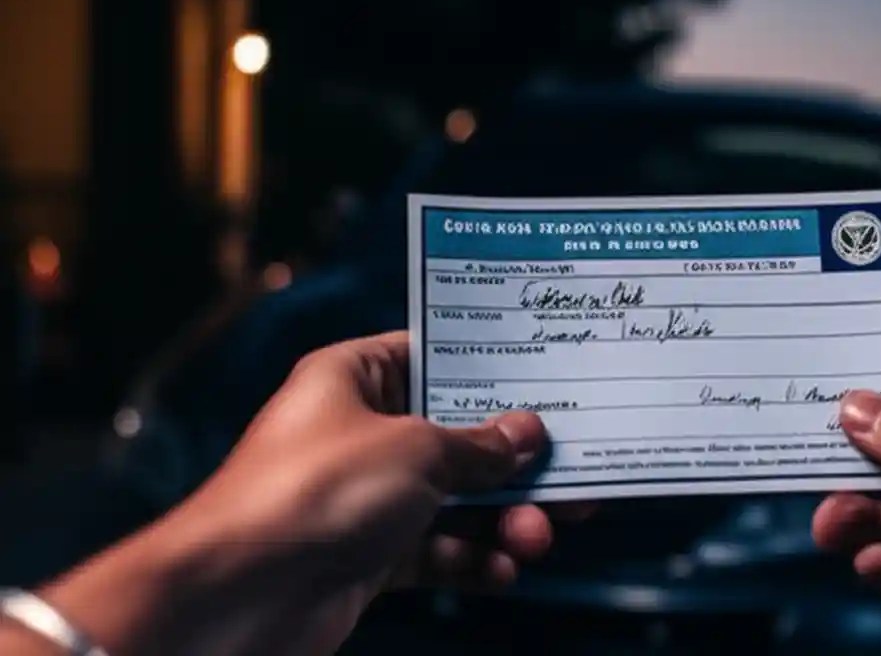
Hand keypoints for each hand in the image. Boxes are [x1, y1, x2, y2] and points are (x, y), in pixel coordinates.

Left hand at [26, 332, 585, 655]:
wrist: (238, 598)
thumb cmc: (309, 496)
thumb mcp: (414, 451)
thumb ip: (478, 443)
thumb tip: (524, 433)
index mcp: (352, 380)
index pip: (431, 357)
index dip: (489, 372)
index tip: (544, 385)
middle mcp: (357, 433)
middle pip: (455, 436)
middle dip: (512, 462)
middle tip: (567, 474)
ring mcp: (363, 498)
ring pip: (453, 499)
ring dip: (502, 518)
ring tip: (537, 534)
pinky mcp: (367, 555)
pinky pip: (436, 549)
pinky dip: (471, 559)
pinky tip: (500, 569)